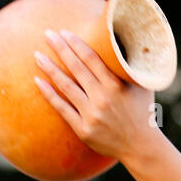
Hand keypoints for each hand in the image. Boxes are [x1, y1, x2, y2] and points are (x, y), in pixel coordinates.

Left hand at [33, 28, 158, 161]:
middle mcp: (102, 99)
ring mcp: (91, 115)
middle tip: (47, 34)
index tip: (64, 32)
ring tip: (38, 55)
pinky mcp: (83, 130)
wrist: (141, 148)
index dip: (75, 43)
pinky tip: (38, 81)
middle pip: (76, 68)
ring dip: (50, 69)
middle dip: (60, 48)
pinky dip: (49, 95)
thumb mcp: (143, 87)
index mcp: (116, 85)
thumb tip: (120, 43)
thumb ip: (130, 67)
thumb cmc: (142, 113)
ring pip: (66, 86)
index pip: (91, 58)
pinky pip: (62, 109)